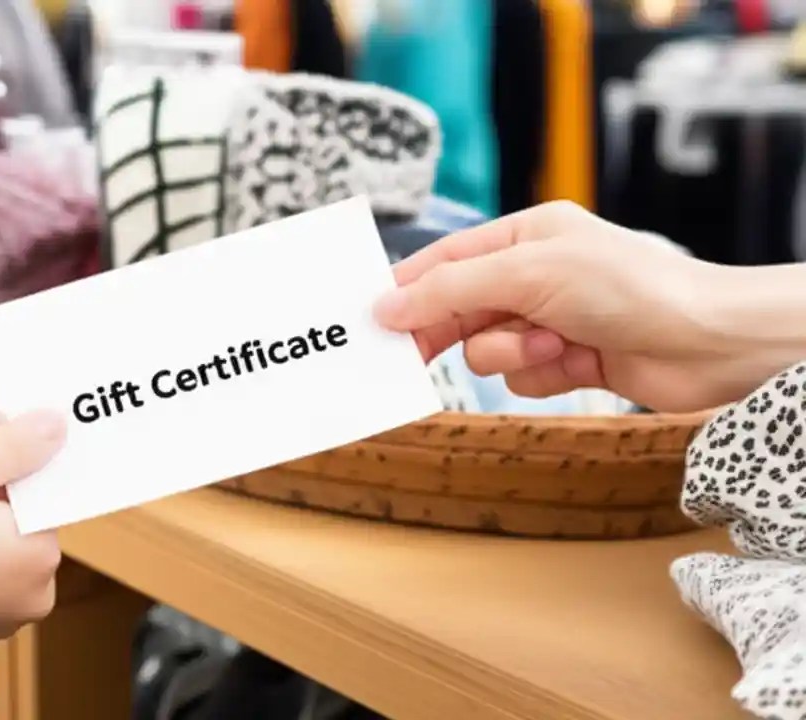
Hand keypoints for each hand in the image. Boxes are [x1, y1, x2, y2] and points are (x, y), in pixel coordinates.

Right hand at [373, 201, 805, 411]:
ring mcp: (548, 319)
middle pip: (458, 308)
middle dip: (449, 331)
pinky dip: (538, 374)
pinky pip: (519, 376)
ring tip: (549, 346)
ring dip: (509, 354)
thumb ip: (450, 290)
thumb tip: (387, 307)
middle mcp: (533, 274)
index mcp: (523, 235)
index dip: (405, 290)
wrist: (705, 343)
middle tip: (410, 361)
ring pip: (485, 349)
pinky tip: (574, 363)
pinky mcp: (566, 360)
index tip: (372, 321)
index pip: (444, 261)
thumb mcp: (526, 273)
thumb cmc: (628, 288)